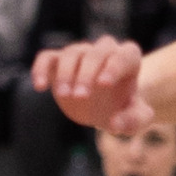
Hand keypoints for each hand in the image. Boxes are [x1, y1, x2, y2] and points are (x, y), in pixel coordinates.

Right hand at [32, 37, 154, 134]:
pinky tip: (40, 87)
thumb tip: (115, 123)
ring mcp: (80, 55)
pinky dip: (40, 68)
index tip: (104, 84)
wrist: (104, 107)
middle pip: (95, 54)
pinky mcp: (58, 63)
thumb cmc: (124, 110)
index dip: (114, 66)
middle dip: (86, 74)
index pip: (122, 55)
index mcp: (128, 59)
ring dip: (65, 73)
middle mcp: (104, 51)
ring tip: (64, 94)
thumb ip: (134, 121)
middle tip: (80, 97)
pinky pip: (47, 57)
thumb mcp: (136, 119)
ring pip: (71, 53)